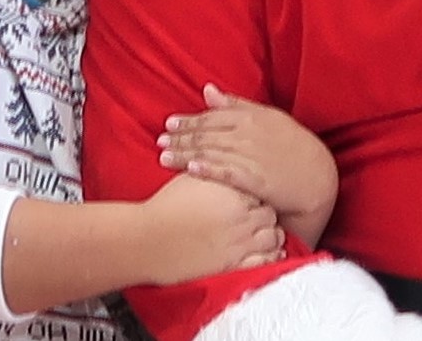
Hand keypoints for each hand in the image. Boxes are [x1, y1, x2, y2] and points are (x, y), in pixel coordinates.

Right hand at [140, 173, 283, 283]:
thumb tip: (222, 158)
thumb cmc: (166, 206)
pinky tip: (274, 251)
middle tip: (259, 211)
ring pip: (273, 235)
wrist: (148, 239)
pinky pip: (265, 260)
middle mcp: (242, 217)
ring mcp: (240, 242)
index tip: (253, 191)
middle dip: (266, 210)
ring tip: (266, 229)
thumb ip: (212, 166)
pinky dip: (272, 255)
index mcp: (233, 192)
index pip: (261, 187)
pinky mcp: (234, 264)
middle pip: (270, 211)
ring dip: (271, 232)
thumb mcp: (191, 177)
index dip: (257, 189)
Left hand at [160, 84, 337, 240]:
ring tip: (163, 156)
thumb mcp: (267, 117)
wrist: (317, 176)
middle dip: (181, 138)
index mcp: (251, 117)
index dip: (189, 121)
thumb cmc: (291, 146)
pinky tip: (191, 170)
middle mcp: (249, 134)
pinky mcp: (256, 179)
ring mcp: (252, 156)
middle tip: (160, 141)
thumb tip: (208, 89)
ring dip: (185, 154)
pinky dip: (208, 169)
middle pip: (207, 135)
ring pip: (212, 152)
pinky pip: (227, 172)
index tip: (169, 124)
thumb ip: (235, 104)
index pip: (212, 117)